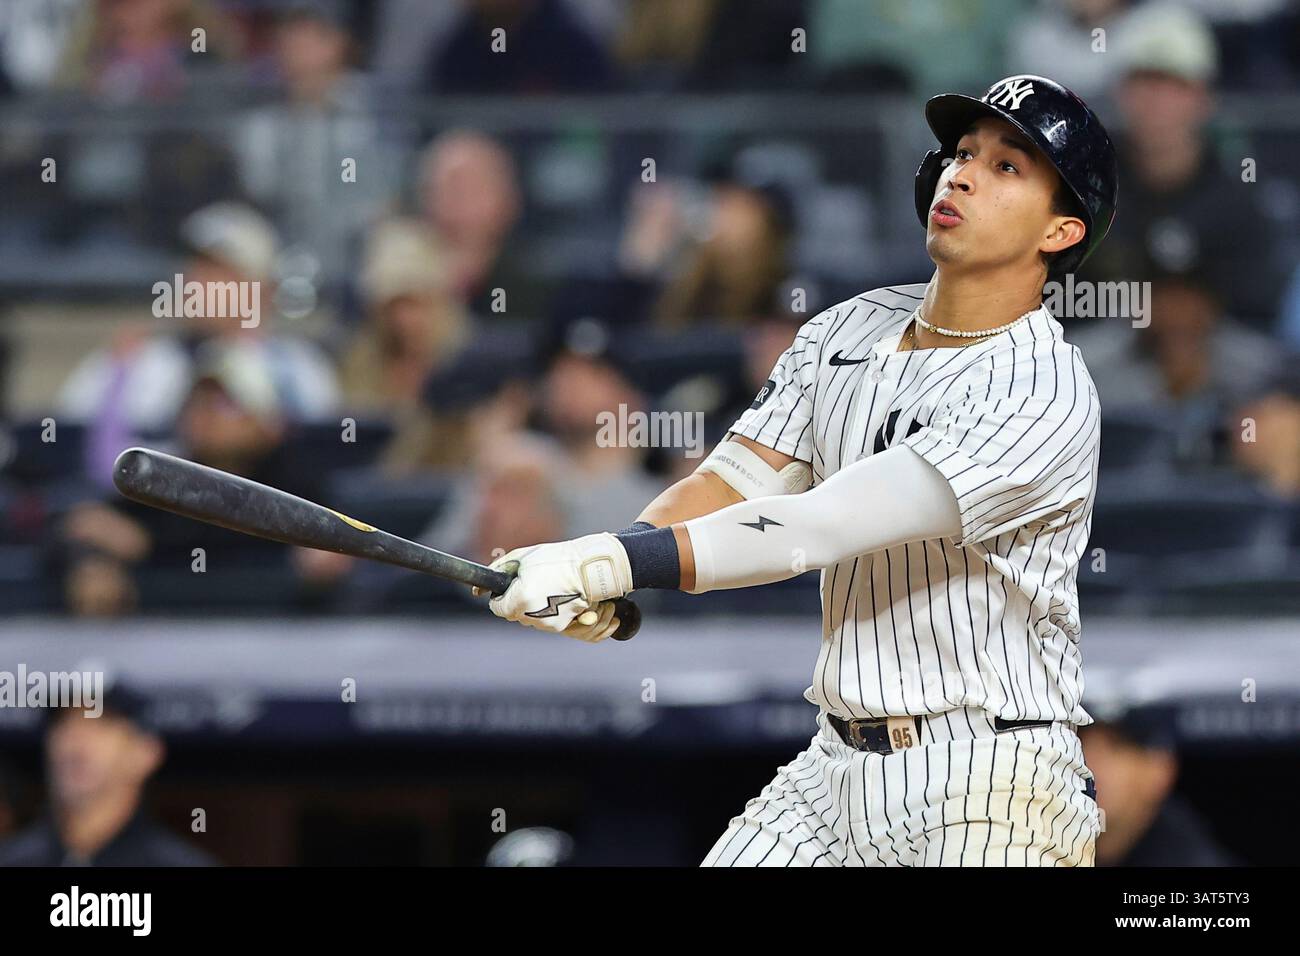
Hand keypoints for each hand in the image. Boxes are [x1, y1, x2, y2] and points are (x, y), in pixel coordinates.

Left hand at [473, 533, 633, 641]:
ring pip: (530, 619)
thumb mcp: (522, 558)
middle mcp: (532, 616)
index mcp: (519, 600)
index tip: (509, 587)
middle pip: (514, 614)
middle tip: (532, 584)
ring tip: (548, 588)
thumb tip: (477, 590)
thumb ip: (497, 571)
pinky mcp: (561, 627)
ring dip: (533, 607)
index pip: (497, 607)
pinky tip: (558, 597)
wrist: (590, 569)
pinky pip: (546, 622)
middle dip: (518, 601)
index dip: (501, 596)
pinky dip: (549, 612)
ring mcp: (548, 624)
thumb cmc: (557, 559)